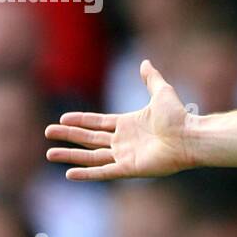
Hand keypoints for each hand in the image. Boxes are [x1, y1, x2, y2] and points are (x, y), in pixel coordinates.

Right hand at [45, 60, 192, 180]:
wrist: (189, 137)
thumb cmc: (179, 117)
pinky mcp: (128, 168)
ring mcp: (125, 156)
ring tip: (50, 152)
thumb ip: (151, 78)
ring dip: (70, 155)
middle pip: (89, 139)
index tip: (62, 118)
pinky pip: (103, 172)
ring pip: (91, 156)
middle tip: (48, 132)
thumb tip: (145, 62)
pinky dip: (86, 174)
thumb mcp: (162, 92)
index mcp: (128, 124)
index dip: (80, 121)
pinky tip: (68, 173)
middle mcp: (124, 141)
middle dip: (68, 135)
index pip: (97, 123)